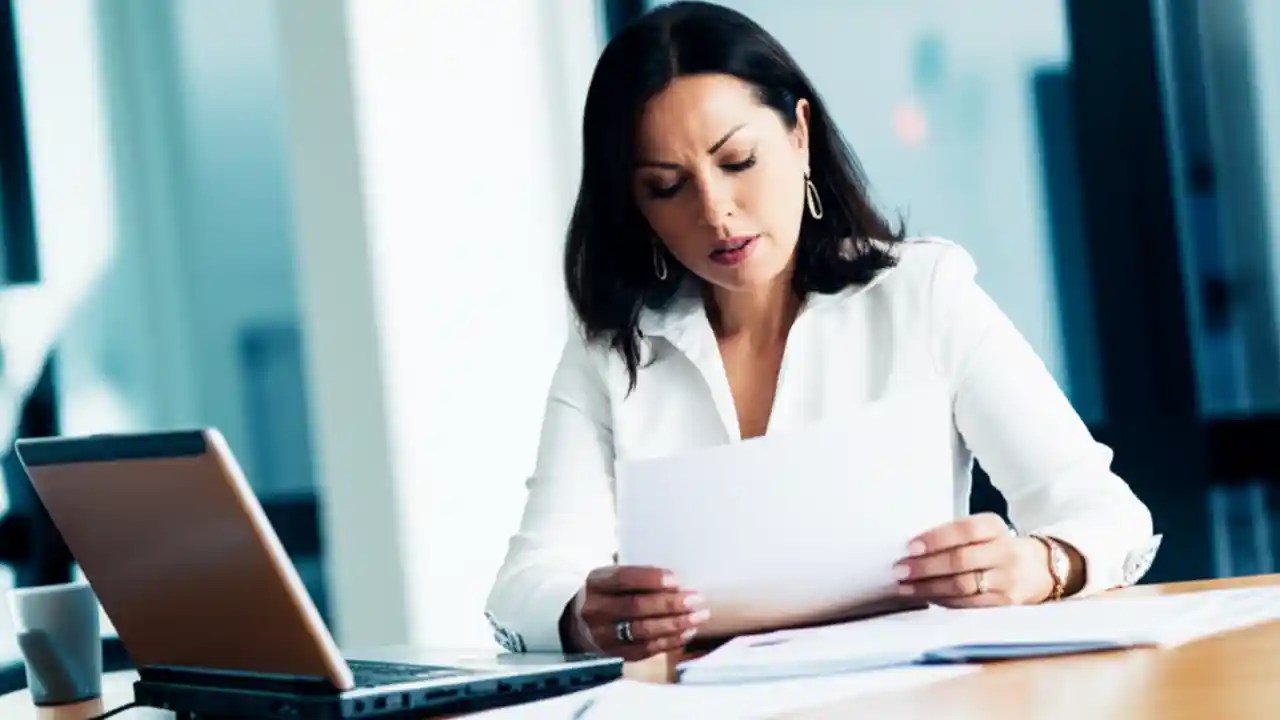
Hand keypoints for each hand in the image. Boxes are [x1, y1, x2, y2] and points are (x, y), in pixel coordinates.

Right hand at [565, 566, 710, 660]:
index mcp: (596, 583)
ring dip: (674, 624)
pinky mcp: (615, 654)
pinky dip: (669, 642)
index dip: (651, 579)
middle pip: (635, 607)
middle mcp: (596, 609)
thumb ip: (637, 575)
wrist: (579, 624)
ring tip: (698, 617)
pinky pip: (645, 650)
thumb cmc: (608, 594)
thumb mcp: (612, 577)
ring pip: (642, 631)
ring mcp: (603, 635)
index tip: (676, 580)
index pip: (622, 579)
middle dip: (669, 604)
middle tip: (695, 600)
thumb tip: (676, 577)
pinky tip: (687, 632)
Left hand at [892, 513, 1053, 606]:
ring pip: (962, 586)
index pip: (965, 530)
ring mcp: (1006, 580)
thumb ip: (955, 536)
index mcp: (995, 527)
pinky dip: (943, 601)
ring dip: (929, 588)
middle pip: (960, 561)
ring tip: (905, 587)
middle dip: (925, 567)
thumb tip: (911, 549)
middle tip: (900, 570)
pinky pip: (968, 604)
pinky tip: (926, 597)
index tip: (910, 547)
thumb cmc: (995, 546)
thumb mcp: (983, 531)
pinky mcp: (1005, 603)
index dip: (936, 538)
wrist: (1039, 569)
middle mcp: (1004, 552)